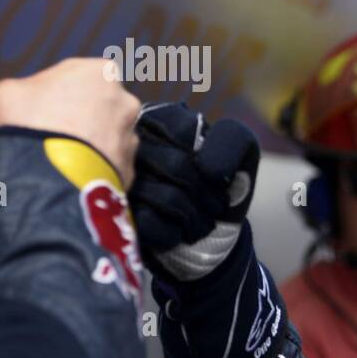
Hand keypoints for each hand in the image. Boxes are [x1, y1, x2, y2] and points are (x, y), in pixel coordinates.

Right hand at [0, 57, 140, 186]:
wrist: (51, 172)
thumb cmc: (31, 121)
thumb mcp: (9, 91)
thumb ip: (25, 89)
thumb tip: (26, 101)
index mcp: (100, 72)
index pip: (83, 77)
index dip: (61, 92)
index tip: (45, 106)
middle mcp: (125, 101)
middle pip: (100, 107)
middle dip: (81, 118)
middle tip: (55, 132)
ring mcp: (131, 136)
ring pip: (109, 137)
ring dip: (91, 144)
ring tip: (64, 156)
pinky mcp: (131, 167)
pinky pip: (110, 165)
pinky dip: (95, 168)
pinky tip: (74, 173)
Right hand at [130, 103, 259, 281]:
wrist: (210, 236)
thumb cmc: (221, 186)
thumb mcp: (240, 153)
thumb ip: (231, 141)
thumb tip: (207, 168)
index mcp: (158, 121)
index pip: (183, 130)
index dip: (209, 159)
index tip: (218, 177)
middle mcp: (130, 146)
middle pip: (176, 166)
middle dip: (207, 194)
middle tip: (216, 207)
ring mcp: (119, 181)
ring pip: (165, 197)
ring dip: (196, 218)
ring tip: (202, 223)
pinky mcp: (116, 215)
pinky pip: (149, 224)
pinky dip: (175, 234)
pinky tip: (178, 233)